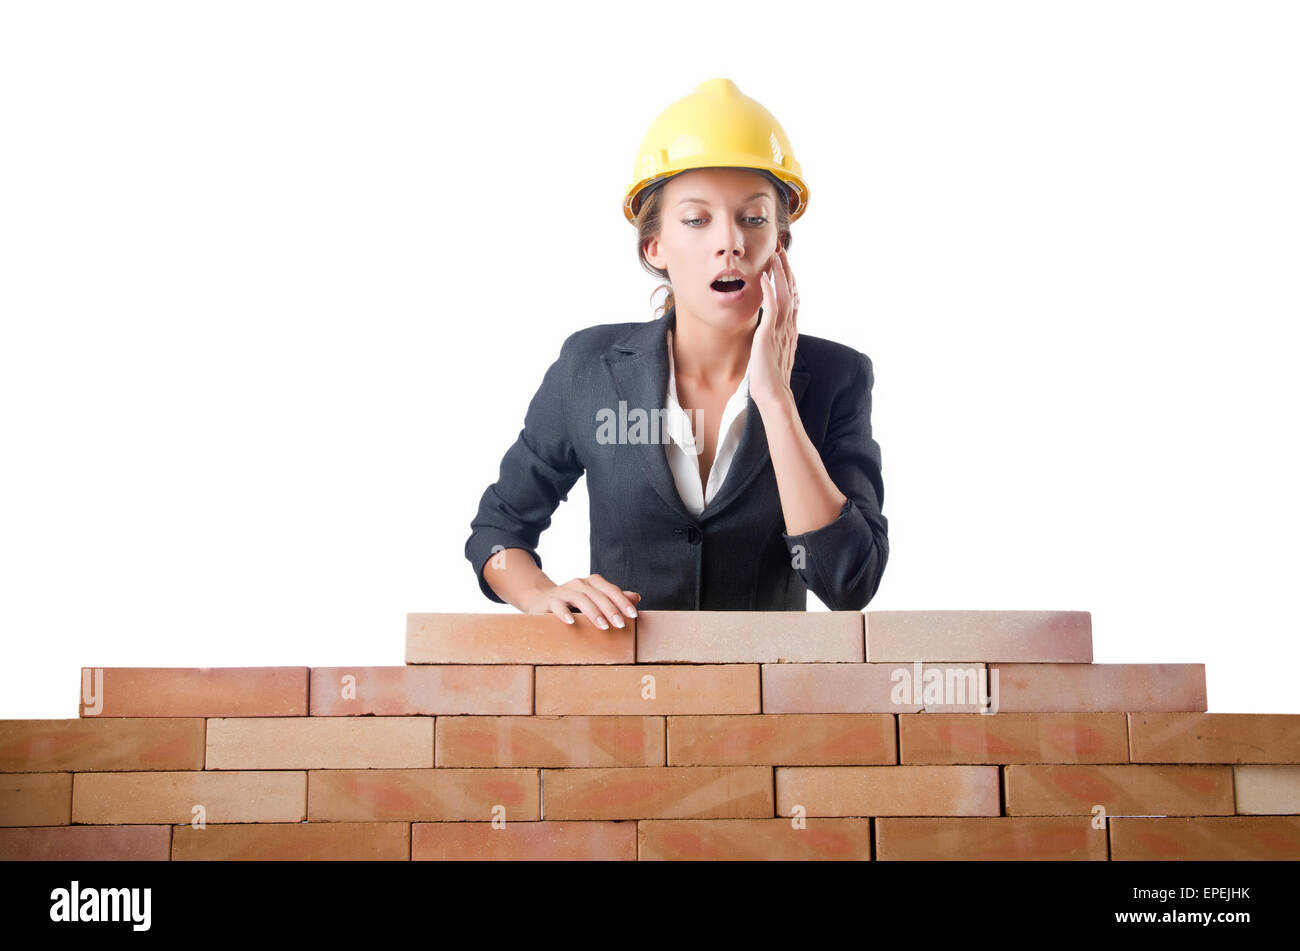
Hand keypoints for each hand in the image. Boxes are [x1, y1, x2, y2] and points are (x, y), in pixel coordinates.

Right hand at [525, 573, 639, 628]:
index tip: (634, 616)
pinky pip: (558, 605)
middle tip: (620, 625)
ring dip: (593, 612)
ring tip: (603, 626)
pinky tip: (571, 622)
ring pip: (581, 599)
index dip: (623, 602)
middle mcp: (579, 583)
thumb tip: (637, 597)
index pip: (611, 590)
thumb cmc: (573, 604)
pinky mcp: (551, 600)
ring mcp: (564, 590)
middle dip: (611, 610)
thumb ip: (613, 600)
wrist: (541, 599)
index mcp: (592, 583)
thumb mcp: (594, 601)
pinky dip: (564, 613)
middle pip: (599, 595)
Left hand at [748, 245, 799, 407]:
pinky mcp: (769, 336)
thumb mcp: (774, 353)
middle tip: (782, 251)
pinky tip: (766, 279)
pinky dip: (769, 293)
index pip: (793, 299)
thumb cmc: (771, 378)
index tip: (785, 264)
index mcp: (790, 330)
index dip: (790, 280)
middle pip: (792, 292)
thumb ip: (775, 338)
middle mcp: (788, 327)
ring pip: (784, 296)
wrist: (774, 395)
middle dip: (787, 270)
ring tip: (776, 257)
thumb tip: (769, 330)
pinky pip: (771, 310)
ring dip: (780, 275)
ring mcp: (780, 331)